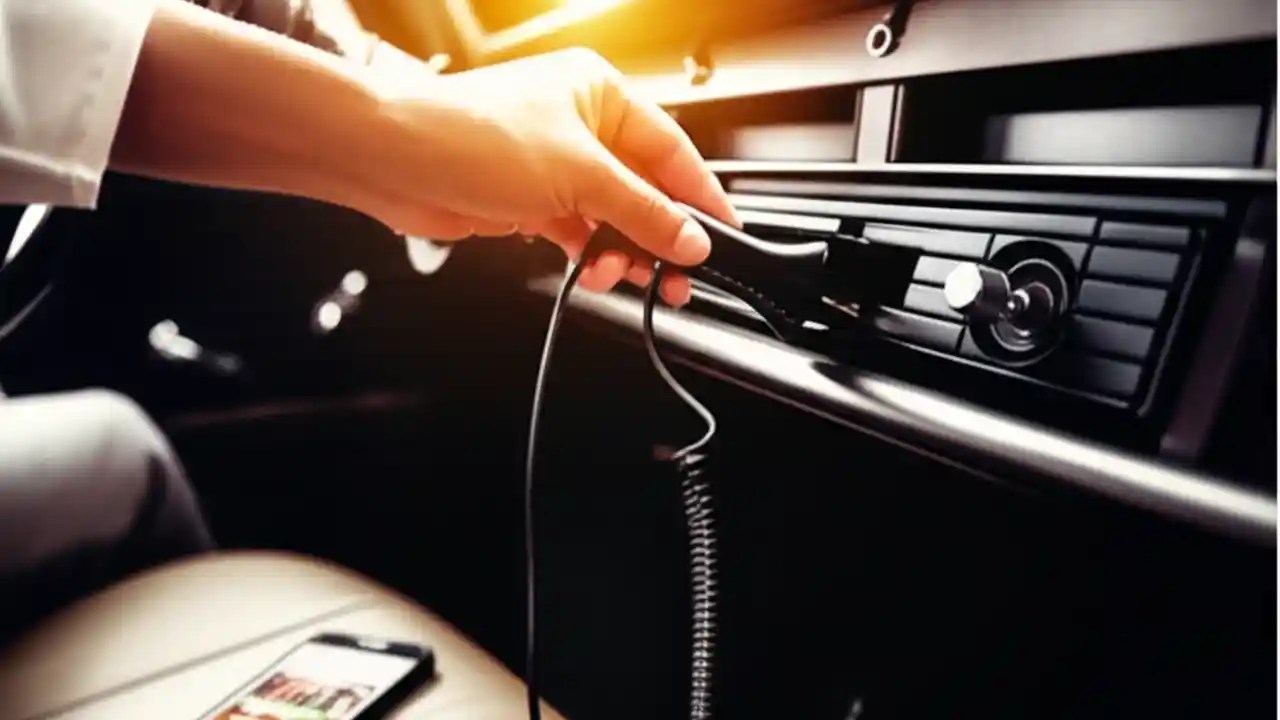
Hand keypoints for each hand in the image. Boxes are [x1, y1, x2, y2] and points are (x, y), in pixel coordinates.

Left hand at [365, 48, 739, 304]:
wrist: (396, 161)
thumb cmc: (471, 136)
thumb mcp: (579, 175)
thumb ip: (642, 212)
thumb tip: (689, 239)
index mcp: (602, 94)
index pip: (672, 150)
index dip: (700, 197)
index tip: (723, 236)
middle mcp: (581, 124)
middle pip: (644, 189)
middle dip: (660, 236)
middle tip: (678, 277)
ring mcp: (555, 164)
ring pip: (612, 216)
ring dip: (623, 252)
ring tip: (625, 276)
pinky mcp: (531, 199)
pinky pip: (580, 232)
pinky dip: (591, 255)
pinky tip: (596, 271)